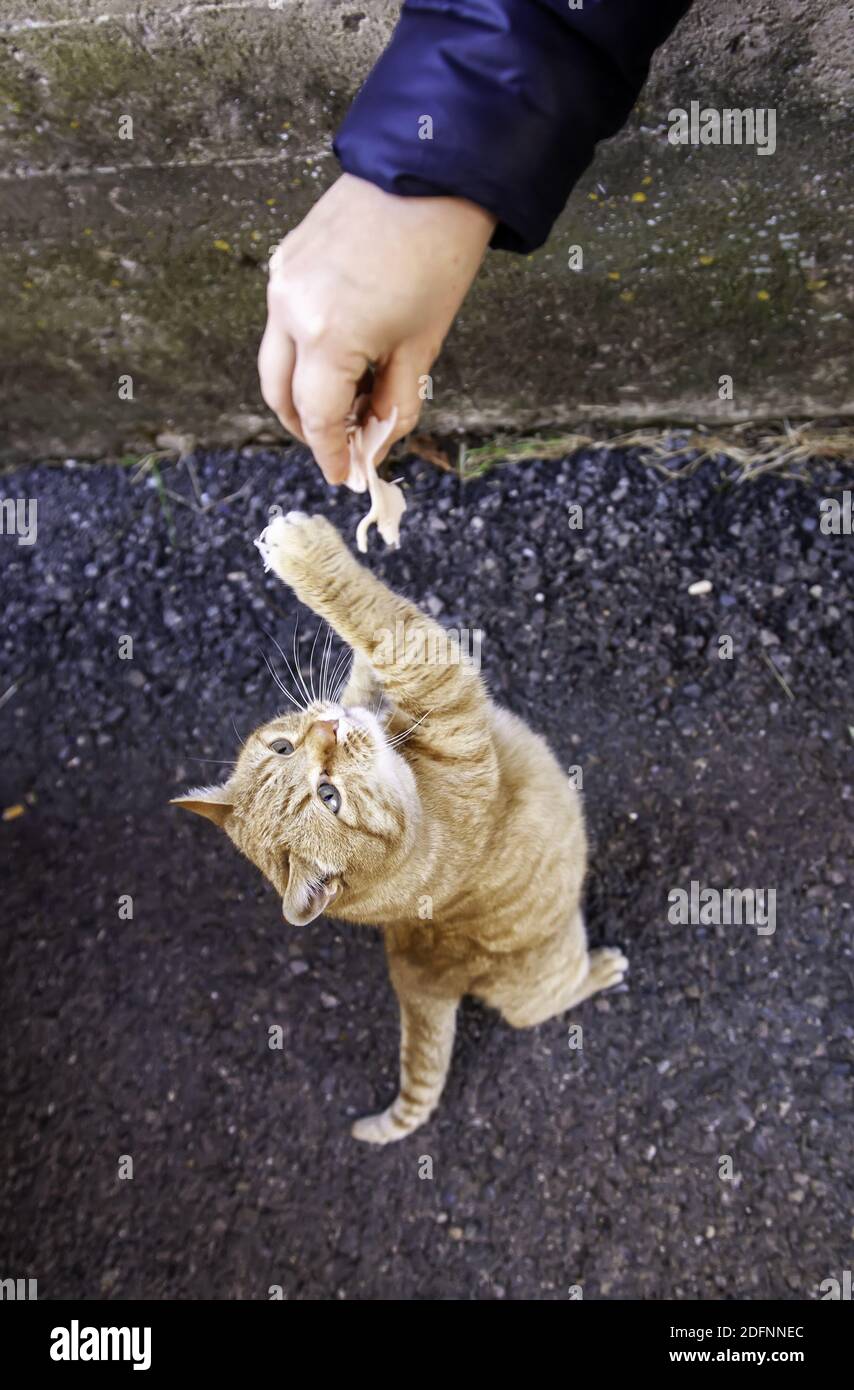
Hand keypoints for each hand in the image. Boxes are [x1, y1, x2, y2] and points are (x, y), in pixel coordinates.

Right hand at [257, 174, 495, 482]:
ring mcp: (282, 283)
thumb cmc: (437, 255)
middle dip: (307, 428)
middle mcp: (290, 311)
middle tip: (342, 443)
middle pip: (280, 395)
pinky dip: (303, 351)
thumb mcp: (423, 345)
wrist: (431, 170)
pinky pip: (282, 323)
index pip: (317, 418)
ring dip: (302, 391)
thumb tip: (377, 441)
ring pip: (275, 361)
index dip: (332, 454)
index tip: (346, 475)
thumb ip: (394, 402)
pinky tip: (342, 355)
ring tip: (347, 399)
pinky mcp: (285, 260)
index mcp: (327, 337)